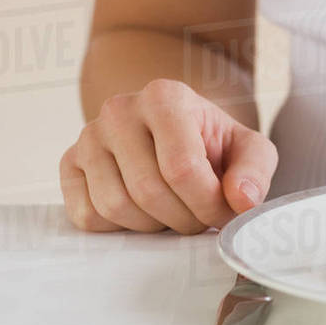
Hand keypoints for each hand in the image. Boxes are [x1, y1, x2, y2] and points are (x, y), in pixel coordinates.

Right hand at [60, 78, 277, 233]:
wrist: (177, 135)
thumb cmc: (212, 144)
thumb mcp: (248, 149)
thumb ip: (255, 170)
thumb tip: (242, 200)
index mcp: (165, 96)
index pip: (182, 167)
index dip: (206, 203)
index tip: (224, 213)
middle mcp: (120, 110)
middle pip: (147, 190)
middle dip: (183, 217)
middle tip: (200, 217)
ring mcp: (89, 136)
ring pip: (115, 206)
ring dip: (152, 226)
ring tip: (175, 212)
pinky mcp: (69, 165)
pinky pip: (87, 216)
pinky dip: (120, 228)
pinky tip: (144, 212)